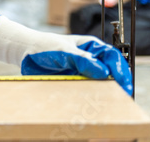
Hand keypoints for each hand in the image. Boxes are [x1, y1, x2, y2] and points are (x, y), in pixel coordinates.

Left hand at [0, 16, 132, 95]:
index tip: (123, 83)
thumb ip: (82, 60)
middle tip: (121, 97)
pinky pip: (86, 91)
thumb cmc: (45, 46)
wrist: (26, 53)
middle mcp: (91, 60)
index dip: (120, 70)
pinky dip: (90, 97)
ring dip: (103, 93)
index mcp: (92, 47)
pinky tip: (90, 103)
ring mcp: (84, 72)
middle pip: (110, 73)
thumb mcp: (63, 50)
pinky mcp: (76, 83)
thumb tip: (103, 72)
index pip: (112, 57)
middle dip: (116, 85)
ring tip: (107, 103)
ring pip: (99, 84)